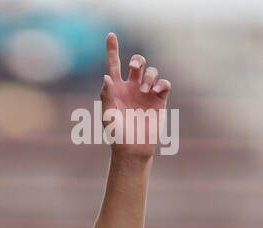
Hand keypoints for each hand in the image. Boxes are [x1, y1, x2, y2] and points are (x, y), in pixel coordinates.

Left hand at [100, 32, 170, 157]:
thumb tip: (106, 77)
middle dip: (137, 61)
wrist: (133, 150)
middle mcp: (132, 88)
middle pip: (137, 64)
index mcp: (116, 89)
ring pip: (151, 71)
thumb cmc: (117, 135)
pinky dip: (162, 83)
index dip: (112, 50)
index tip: (110, 35)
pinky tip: (156, 90)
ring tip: (145, 89)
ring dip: (149, 75)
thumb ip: (106, 96)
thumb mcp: (108, 116)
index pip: (114, 65)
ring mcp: (146, 93)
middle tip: (134, 68)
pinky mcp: (159, 100)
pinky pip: (164, 84)